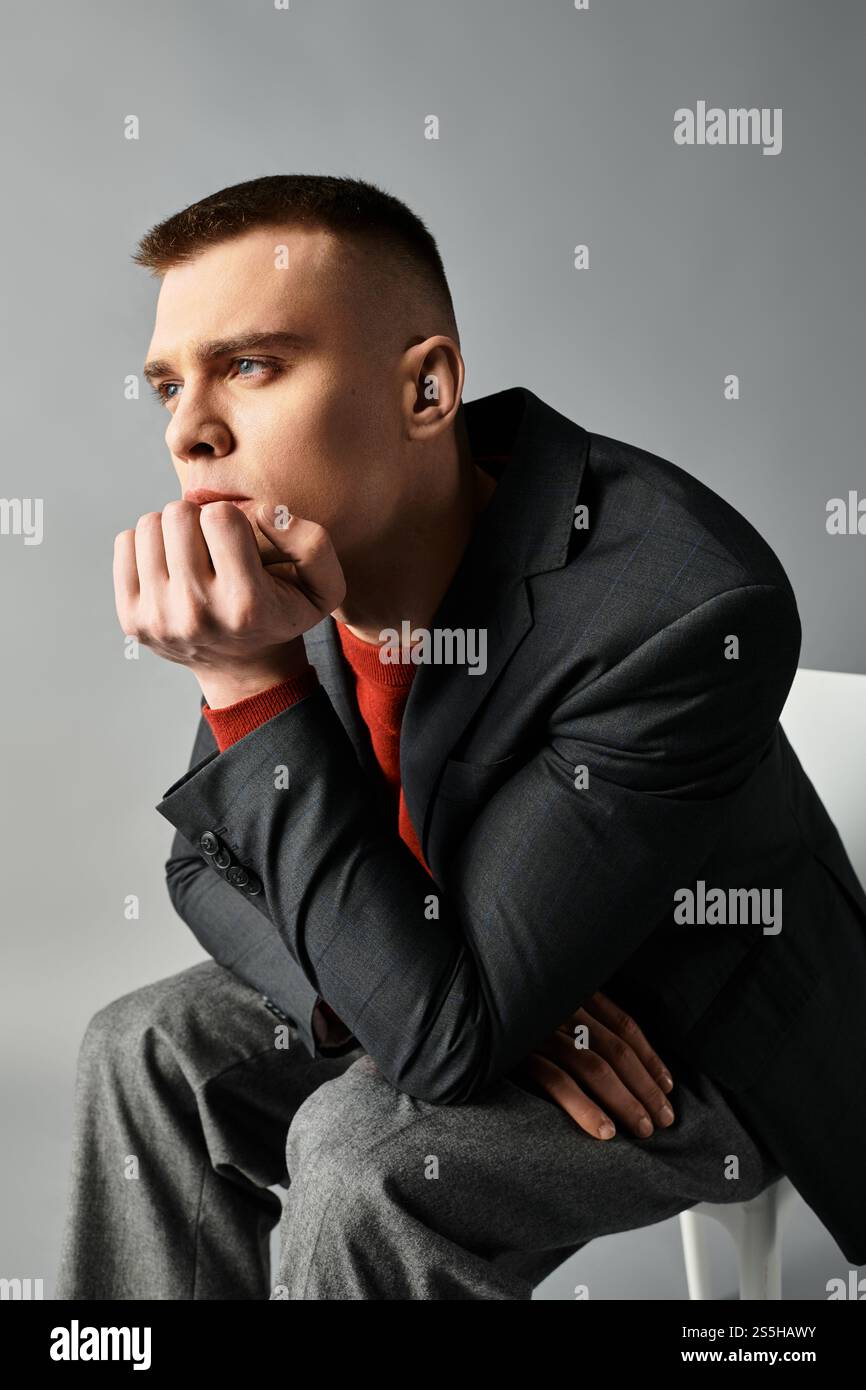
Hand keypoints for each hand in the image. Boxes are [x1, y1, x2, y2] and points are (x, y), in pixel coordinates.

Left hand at [113, 500, 345, 702]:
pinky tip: (171, 566)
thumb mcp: (323, 587)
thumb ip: (311, 542)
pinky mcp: (132, 619)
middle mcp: (198, 614)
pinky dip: (148, 545)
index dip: (231, 517)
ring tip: (192, 555)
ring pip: (150, 525)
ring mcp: (159, 619)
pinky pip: (125, 543)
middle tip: (212, 545)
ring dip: (173, 531)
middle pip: (178, 515)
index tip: (238, 539)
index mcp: (245, 603)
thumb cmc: (281, 614)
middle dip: (199, 519)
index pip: (220, 516)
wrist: (243, 669)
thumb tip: (261, 513)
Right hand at [510, 991, 674, 1139]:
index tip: (668, 1086)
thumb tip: (615, 1056)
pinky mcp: (517, 1051)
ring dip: (626, 1101)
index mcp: (572, 991)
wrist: (454, 1013)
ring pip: (595, 1067)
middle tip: (665, 1119)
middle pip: (616, 1049)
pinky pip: (558, 1082)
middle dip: (646, 1086)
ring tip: (644, 1129)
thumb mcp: (545, 1005)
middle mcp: (560, 1005)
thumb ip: (574, 1018)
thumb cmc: (503, 1013)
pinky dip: (586, 1109)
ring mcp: (540, 1028)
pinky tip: (605, 1132)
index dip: (651, 1057)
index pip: (624, 1025)